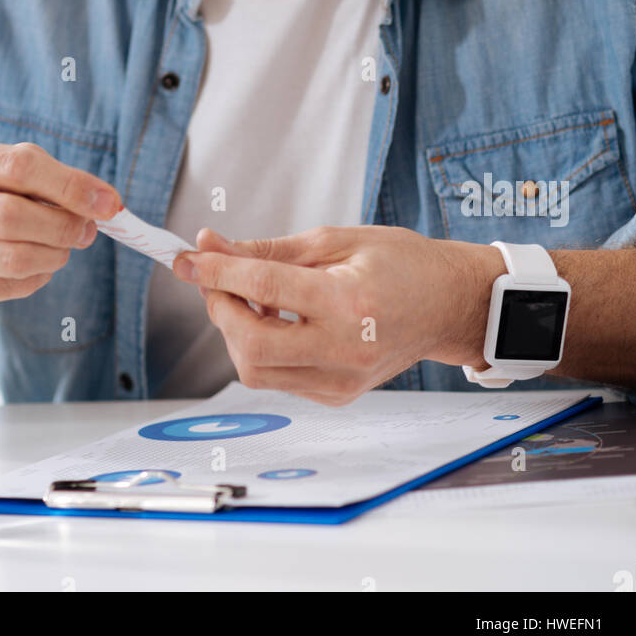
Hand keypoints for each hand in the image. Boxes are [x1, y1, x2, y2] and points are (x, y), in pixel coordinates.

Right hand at [0, 134, 120, 311]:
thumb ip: (44, 176)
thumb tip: (102, 201)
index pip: (20, 165)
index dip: (71, 186)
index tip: (110, 203)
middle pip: (12, 216)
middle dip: (62, 226)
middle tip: (86, 231)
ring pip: (10, 258)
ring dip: (52, 256)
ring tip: (63, 250)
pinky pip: (3, 288)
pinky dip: (34, 280)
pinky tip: (39, 269)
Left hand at [172, 225, 502, 404]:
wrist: (448, 305)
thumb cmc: (402, 264)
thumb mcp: (335, 240)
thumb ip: (268, 250)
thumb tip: (213, 248)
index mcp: (348, 302)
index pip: (263, 288)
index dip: (216, 271)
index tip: (187, 257)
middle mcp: (345, 350)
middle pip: (249, 344)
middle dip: (219, 308)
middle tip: (215, 278)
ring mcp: (341, 381)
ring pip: (256, 370)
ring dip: (235, 331)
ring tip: (250, 297)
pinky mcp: (337, 396)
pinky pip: (278, 378)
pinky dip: (261, 348)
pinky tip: (275, 319)